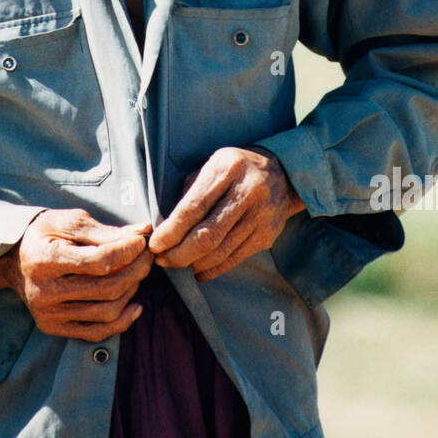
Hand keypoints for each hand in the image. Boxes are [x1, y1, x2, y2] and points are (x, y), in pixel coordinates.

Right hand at [0, 209, 152, 340]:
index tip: (142, 241)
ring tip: (137, 274)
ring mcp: (48, 314)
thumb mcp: (71, 222)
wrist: (14, 259)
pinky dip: (121, 321)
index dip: (127, 252)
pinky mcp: (54, 327)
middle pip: (105, 289)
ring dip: (131, 292)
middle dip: (135, 271)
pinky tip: (134, 304)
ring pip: (105, 312)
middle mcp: (43, 291)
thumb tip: (143, 231)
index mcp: (44, 260)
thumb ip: (106, 231)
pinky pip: (96, 333)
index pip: (98, 262)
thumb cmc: (45, 234)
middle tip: (146, 257)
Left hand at [148, 147, 304, 282]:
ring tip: (176, 264)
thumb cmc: (235, 169)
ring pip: (220, 251)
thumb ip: (190, 193)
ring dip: (193, 263)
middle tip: (161, 260)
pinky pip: (234, 258)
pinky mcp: (267, 235)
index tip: (155, 244)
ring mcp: (260, 216)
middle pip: (208, 235)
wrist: (283, 173)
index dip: (171, 231)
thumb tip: (165, 226)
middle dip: (179, 253)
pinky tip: (197, 271)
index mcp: (227, 169)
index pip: (194, 208)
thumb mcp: (212, 167)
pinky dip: (213, 269)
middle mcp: (247, 193)